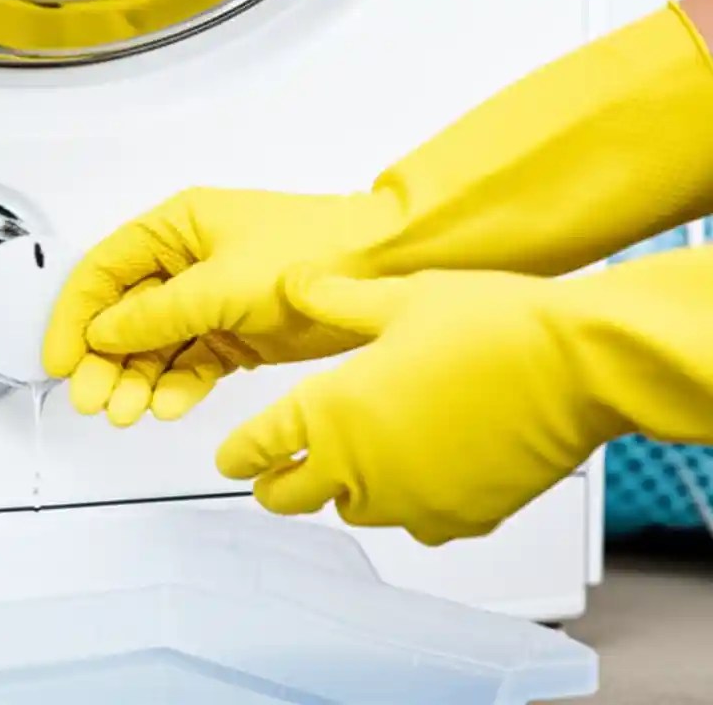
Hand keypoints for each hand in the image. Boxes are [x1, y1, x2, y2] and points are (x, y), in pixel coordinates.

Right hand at [42, 187, 398, 425]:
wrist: (385, 265)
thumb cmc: (313, 249)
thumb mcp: (221, 283)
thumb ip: (157, 314)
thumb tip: (103, 334)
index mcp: (175, 227)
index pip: (103, 272)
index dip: (75, 317)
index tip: (61, 362)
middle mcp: (186, 261)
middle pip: (125, 316)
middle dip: (105, 360)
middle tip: (94, 401)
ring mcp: (211, 299)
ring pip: (156, 346)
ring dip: (139, 380)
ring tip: (128, 412)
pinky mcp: (236, 333)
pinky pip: (193, 363)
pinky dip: (178, 385)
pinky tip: (167, 405)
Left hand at [218, 270, 628, 545]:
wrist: (578, 365)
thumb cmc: (492, 324)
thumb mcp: (399, 297)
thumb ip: (335, 300)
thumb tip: (293, 283)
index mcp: (329, 414)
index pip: (256, 448)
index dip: (236, 454)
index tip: (229, 460)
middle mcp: (359, 469)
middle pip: (289, 498)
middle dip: (275, 484)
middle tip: (273, 474)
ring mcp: (410, 502)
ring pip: (353, 511)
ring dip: (346, 491)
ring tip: (358, 460)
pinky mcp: (460, 519)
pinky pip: (419, 524)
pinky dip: (412, 504)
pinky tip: (425, 471)